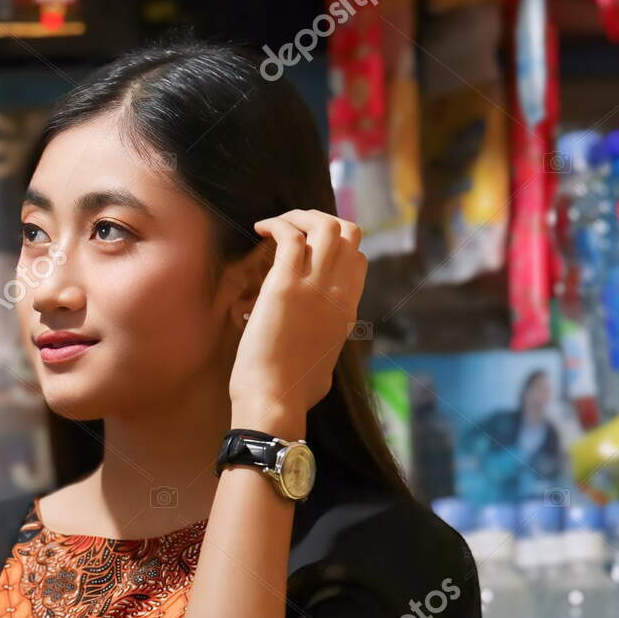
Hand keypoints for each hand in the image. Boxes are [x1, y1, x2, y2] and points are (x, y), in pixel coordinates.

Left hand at [229, 209, 366, 436]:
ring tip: (275, 224)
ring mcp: (315, 288)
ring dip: (300, 216)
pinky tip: (260, 229)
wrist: (275, 401)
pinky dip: (276, 224)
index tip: (307, 246)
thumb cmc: (292, 394)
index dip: (336, 244)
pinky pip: (290, 236)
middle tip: (292, 227)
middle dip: (321, 220)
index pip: (358, 260)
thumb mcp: (324, 367)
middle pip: (350, 233)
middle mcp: (338, 294)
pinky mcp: (285, 286)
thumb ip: (325, 349)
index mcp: (348, 311)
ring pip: (326, 226)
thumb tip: (321, 356)